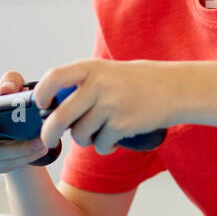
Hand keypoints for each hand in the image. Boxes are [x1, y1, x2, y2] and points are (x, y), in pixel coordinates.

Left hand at [32, 59, 177, 155]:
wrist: (176, 89)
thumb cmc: (140, 81)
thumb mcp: (109, 71)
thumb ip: (84, 85)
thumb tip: (54, 108)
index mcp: (92, 68)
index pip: (54, 77)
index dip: (41, 93)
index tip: (41, 105)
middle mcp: (98, 85)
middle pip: (60, 116)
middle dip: (49, 133)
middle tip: (47, 139)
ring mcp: (110, 106)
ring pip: (80, 134)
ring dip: (85, 140)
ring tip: (98, 133)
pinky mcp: (122, 125)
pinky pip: (100, 145)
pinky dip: (103, 147)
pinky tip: (113, 140)